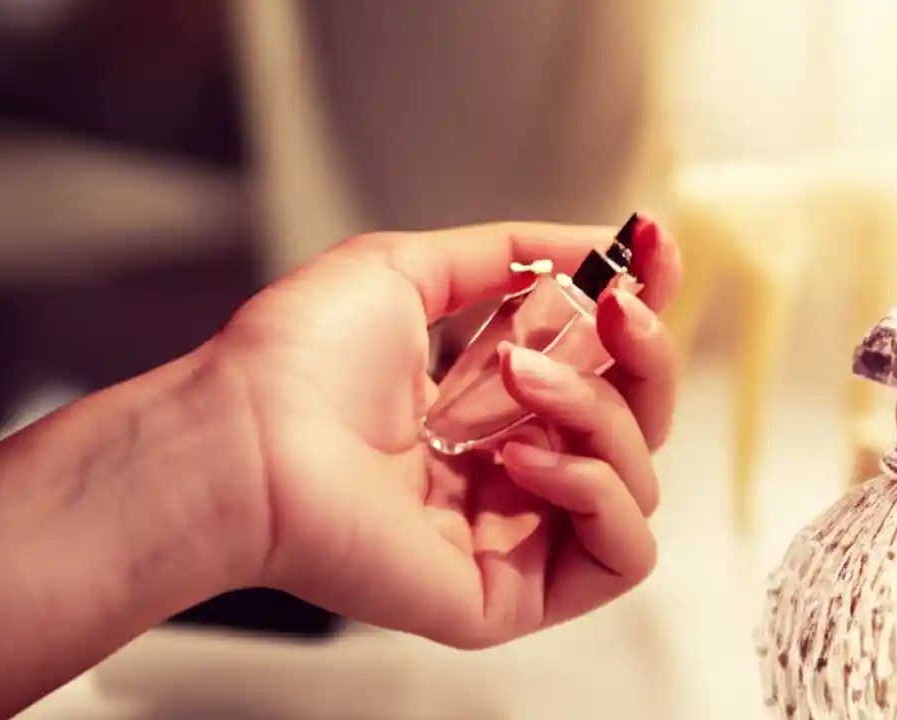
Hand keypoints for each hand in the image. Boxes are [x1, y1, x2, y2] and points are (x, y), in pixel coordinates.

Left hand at [209, 217, 681, 647]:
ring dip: (598, 413)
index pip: (605, 371)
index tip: (652, 251)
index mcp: (489, 409)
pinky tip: (529, 459)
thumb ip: (510, 253)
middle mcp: (510, 472)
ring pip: (636, 481)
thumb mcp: (406, 269)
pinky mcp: (513, 593)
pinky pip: (622, 553)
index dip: (641, 314)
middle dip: (646, 355)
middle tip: (614, 309)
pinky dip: (597, 492)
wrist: (245, 441)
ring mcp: (515, 535)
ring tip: (517, 382)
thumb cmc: (295, 363)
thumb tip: (602, 244)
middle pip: (639, 424)